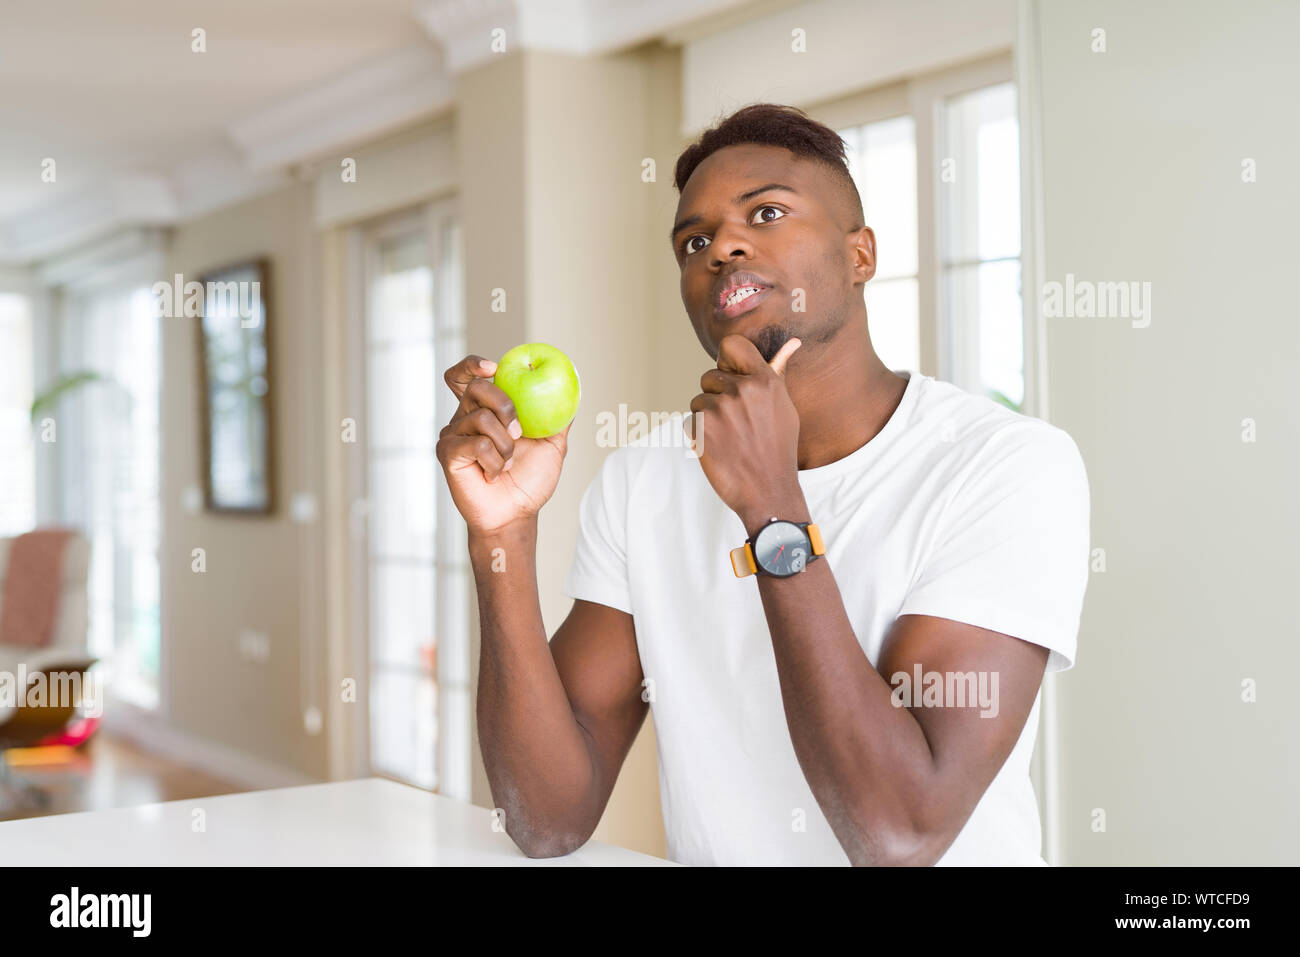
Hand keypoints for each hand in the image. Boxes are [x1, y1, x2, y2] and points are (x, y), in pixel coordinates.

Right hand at [437, 355, 571, 532]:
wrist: (516, 514)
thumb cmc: (530, 480)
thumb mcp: (552, 445)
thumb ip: (558, 417)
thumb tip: (574, 391)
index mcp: (485, 409)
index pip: (466, 375)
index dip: (473, 364)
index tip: (493, 367)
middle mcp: (464, 416)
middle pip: (475, 387)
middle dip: (504, 406)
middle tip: (519, 432)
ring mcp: (453, 433)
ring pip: (481, 418)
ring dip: (505, 445)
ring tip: (507, 464)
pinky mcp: (447, 452)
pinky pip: (476, 443)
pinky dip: (494, 461)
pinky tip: (493, 474)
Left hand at [686, 334, 802, 521]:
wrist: (768, 492)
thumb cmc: (777, 449)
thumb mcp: (784, 408)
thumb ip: (776, 374)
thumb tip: (792, 342)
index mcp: (765, 381)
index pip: (731, 344)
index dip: (726, 360)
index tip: (730, 376)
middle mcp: (743, 390)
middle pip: (709, 376)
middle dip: (716, 396)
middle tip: (736, 424)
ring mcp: (721, 409)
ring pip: (698, 401)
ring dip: (707, 419)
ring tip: (730, 439)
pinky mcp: (702, 428)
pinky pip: (690, 422)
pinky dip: (699, 437)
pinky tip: (720, 450)